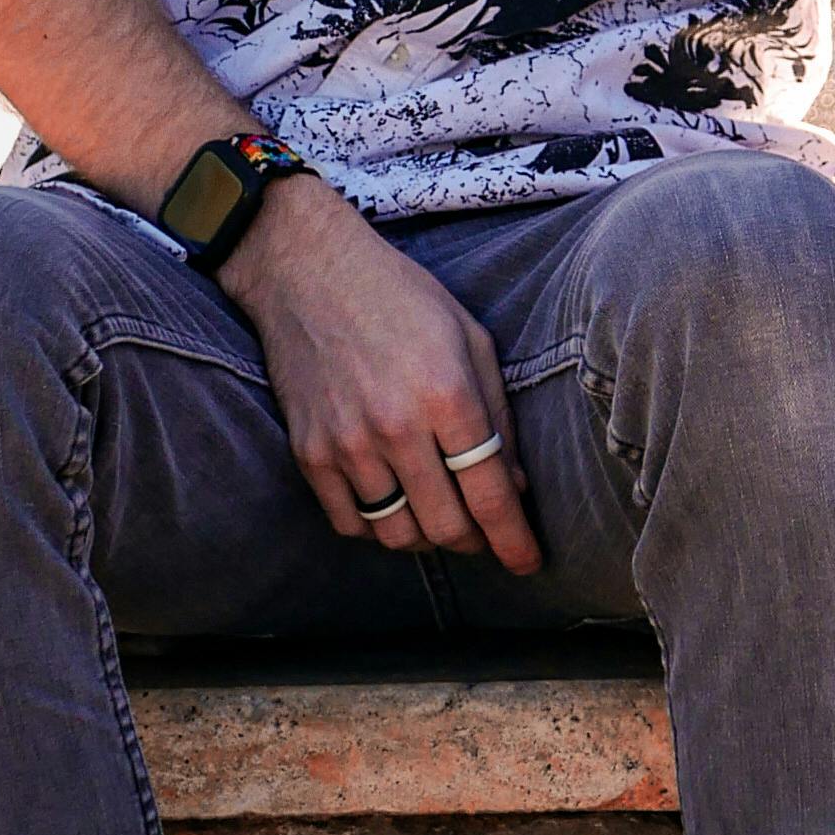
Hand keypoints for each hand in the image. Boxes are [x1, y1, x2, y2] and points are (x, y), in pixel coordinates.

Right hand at [227, 182, 539, 570]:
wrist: (307, 271)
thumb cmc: (400, 297)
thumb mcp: (470, 338)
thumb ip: (497, 415)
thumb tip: (515, 485)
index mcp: (447, 394)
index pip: (489, 495)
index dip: (514, 541)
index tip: (527, 563)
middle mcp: (396, 428)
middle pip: (446, 527)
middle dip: (475, 542)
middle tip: (486, 533)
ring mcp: (347, 444)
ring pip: (398, 535)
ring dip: (429, 538)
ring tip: (441, 515)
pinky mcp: (309, 452)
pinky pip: (351, 524)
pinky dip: (380, 529)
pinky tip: (396, 506)